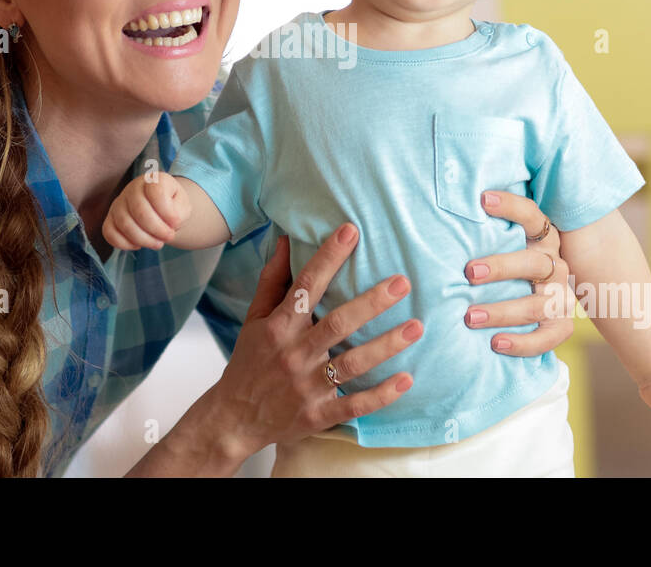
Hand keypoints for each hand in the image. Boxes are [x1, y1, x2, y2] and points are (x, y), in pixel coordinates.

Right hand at [102, 173, 189, 250]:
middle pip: (139, 210)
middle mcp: (133, 188)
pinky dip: (125, 244)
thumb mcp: (183, 206)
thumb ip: (179, 212)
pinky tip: (139, 245)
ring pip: (124, 224)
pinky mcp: (110, 218)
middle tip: (169, 237)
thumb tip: (168, 223)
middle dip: (157, 229)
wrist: (162, 210)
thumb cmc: (172, 207)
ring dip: (144, 239)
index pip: (156, 192)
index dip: (167, 212)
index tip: (176, 222)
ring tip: (157, 243)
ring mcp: (119, 203)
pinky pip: (110, 233)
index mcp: (153, 180)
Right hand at [210, 223, 424, 456]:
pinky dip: (381, 395)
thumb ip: (273, 280)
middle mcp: (294, 354)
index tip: (351, 232)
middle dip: (371, 302)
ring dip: (386, 346)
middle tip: (402, 282)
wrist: (234, 419)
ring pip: (352, 364)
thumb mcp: (254, 319)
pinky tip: (407, 379)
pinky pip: (355, 405)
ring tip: (416, 327)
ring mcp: (307, 387)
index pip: (306, 285)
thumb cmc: (248, 362)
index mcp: (278, 327)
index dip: (328, 257)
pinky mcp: (318, 415)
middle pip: (338, 324)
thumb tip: (287, 240)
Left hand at [462, 190, 575, 354]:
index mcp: (542, 239)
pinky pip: (548, 338)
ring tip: (469, 316)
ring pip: (537, 305)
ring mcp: (561, 296)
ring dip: (502, 311)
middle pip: (534, 264)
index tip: (483, 199)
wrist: (538, 299)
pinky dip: (523, 343)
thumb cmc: (505, 266)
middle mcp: (555, 265)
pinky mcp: (561, 325)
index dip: (511, 207)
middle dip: (501, 267)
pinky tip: (495, 343)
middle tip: (469, 272)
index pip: (532, 216)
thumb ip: (484, 232)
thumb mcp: (502, 245)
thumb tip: (442, 209)